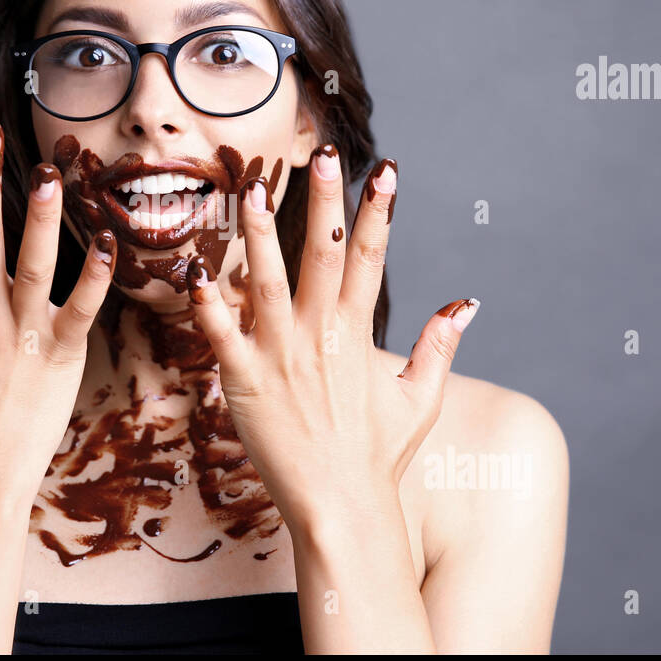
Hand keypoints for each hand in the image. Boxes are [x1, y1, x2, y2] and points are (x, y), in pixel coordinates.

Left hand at [184, 144, 478, 534]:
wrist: (340, 507)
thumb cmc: (378, 456)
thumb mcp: (420, 399)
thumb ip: (439, 346)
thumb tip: (466, 304)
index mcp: (358, 332)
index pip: (372, 258)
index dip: (379, 211)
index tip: (386, 171)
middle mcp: (320, 334)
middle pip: (322, 254)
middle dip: (323, 201)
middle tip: (322, 154)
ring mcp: (280, 355)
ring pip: (265, 280)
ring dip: (258, 232)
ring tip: (250, 187)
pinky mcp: (243, 380)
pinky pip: (220, 333)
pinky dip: (207, 302)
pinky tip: (194, 267)